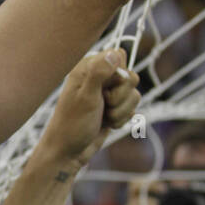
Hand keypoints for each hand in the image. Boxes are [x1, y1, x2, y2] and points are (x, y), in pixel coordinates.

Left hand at [41, 48, 139, 174]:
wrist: (69, 151)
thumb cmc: (72, 124)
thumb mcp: (85, 97)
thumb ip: (98, 74)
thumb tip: (113, 53)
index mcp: (88, 67)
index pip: (119, 56)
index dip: (118, 74)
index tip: (105, 89)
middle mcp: (99, 77)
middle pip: (130, 77)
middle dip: (121, 97)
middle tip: (104, 105)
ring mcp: (107, 93)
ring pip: (134, 94)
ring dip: (121, 111)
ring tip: (105, 117)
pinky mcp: (114, 107)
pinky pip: (132, 108)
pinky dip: (122, 118)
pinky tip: (107, 123)